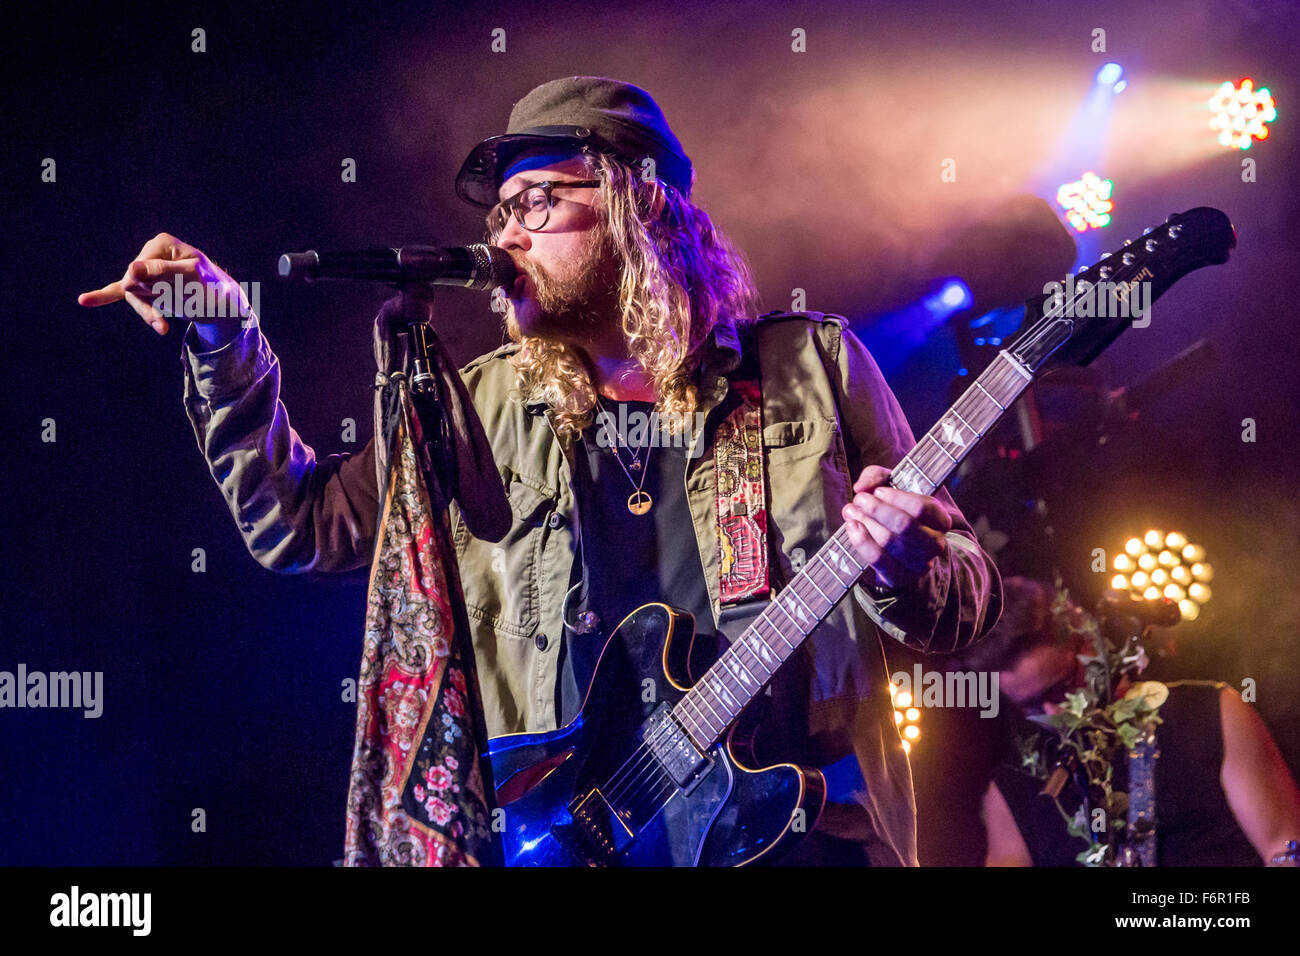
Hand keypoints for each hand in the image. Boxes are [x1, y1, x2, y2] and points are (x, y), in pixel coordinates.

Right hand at [77, 233, 248, 342]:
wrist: (223, 301)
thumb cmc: (211, 285)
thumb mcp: (190, 277)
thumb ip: (162, 272)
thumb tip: (131, 269)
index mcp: (160, 244)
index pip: (139, 270)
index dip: (149, 288)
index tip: (170, 295)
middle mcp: (150, 254)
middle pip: (133, 283)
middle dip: (147, 304)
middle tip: (162, 325)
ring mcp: (146, 271)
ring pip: (132, 295)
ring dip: (146, 313)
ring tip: (162, 329)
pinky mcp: (146, 286)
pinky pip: (120, 291)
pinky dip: (103, 296)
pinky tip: (84, 300)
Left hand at [841, 465, 951, 590]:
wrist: (903, 554)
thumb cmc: (897, 512)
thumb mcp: (893, 488)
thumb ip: (877, 477)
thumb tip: (861, 487)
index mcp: (940, 520)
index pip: (922, 508)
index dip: (896, 498)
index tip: (878, 491)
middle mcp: (935, 543)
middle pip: (905, 525)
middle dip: (877, 510)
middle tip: (859, 500)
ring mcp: (919, 564)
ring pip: (889, 542)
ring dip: (865, 523)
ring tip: (850, 511)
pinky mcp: (900, 577)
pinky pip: (879, 560)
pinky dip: (862, 541)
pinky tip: (851, 527)